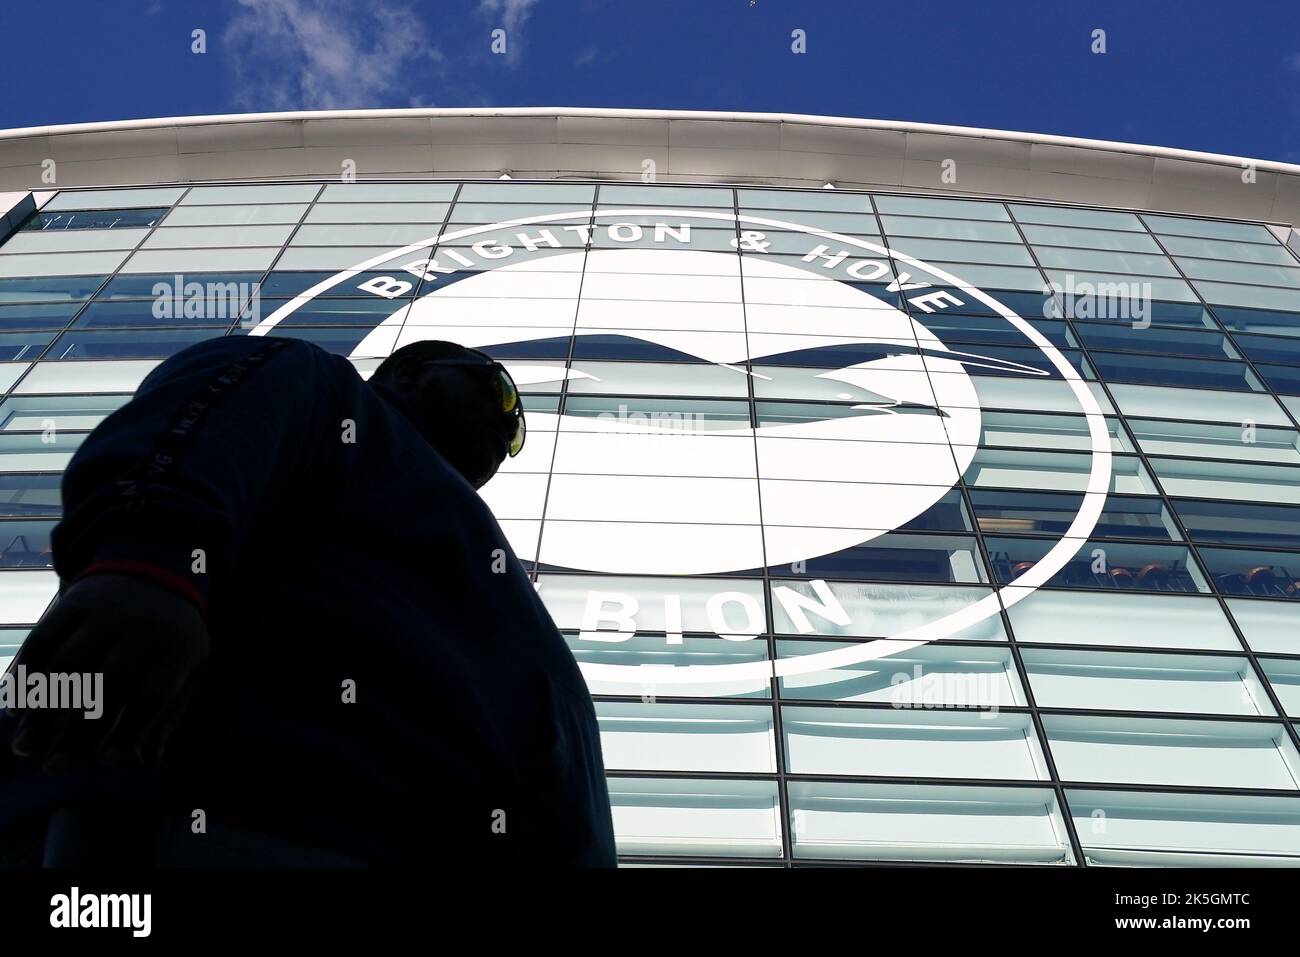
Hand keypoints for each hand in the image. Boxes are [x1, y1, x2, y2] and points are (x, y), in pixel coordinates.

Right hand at [7, 573, 208, 771]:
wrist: (158, 570)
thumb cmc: (172, 637)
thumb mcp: (187, 667)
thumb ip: (168, 712)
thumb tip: (148, 761)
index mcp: (177, 649)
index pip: (153, 694)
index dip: (130, 728)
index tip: (104, 760)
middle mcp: (142, 629)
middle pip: (107, 684)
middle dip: (77, 730)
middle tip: (52, 766)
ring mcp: (107, 613)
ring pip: (69, 664)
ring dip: (43, 710)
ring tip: (25, 746)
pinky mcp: (76, 601)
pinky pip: (45, 640)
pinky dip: (27, 674)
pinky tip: (16, 707)